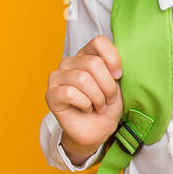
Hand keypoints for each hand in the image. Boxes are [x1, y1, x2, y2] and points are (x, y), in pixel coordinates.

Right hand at [45, 35, 122, 149]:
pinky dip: (84, 104)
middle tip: (109, 99)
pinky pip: (70, 93)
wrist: (97, 131)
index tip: (118, 77)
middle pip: (93, 63)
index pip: (98, 42)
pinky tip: (86, 109)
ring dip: (97, 97)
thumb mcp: (118, 85)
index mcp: (86, 55)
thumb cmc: (106, 106)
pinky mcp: (51, 94)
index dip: (113, 59)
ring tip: (98, 106)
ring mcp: (57, 77)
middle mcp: (69, 62)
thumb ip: (115, 68)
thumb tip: (121, 58)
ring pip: (82, 78)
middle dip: (107, 86)